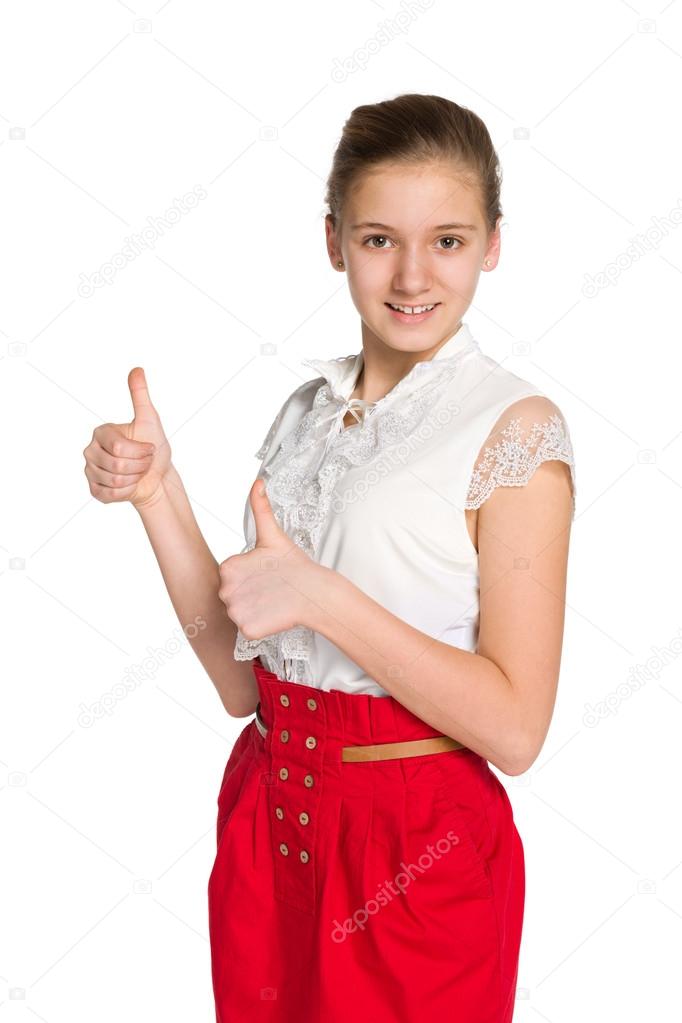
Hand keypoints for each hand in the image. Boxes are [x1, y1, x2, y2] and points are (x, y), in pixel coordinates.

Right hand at [83, 367, 172, 507]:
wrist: (157, 477)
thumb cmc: (154, 448)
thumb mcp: (150, 420)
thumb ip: (140, 395)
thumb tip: (137, 369)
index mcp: (101, 432)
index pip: (119, 448)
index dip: (141, 452)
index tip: (149, 448)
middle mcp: (90, 450)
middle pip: (117, 465)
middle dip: (140, 466)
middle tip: (145, 462)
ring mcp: (90, 471)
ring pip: (115, 481)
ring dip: (135, 478)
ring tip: (138, 472)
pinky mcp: (94, 490)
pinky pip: (111, 494)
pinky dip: (127, 491)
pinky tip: (130, 484)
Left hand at [218, 478, 323, 639]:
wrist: (315, 593)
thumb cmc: (293, 564)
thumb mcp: (272, 534)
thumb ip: (260, 507)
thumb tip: (258, 482)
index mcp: (227, 567)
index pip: (231, 577)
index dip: (249, 577)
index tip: (266, 575)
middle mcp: (226, 590)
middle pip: (232, 596)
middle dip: (249, 594)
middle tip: (271, 589)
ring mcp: (236, 612)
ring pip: (238, 613)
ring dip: (254, 610)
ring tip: (272, 601)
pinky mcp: (247, 630)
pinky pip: (247, 630)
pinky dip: (259, 626)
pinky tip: (273, 614)